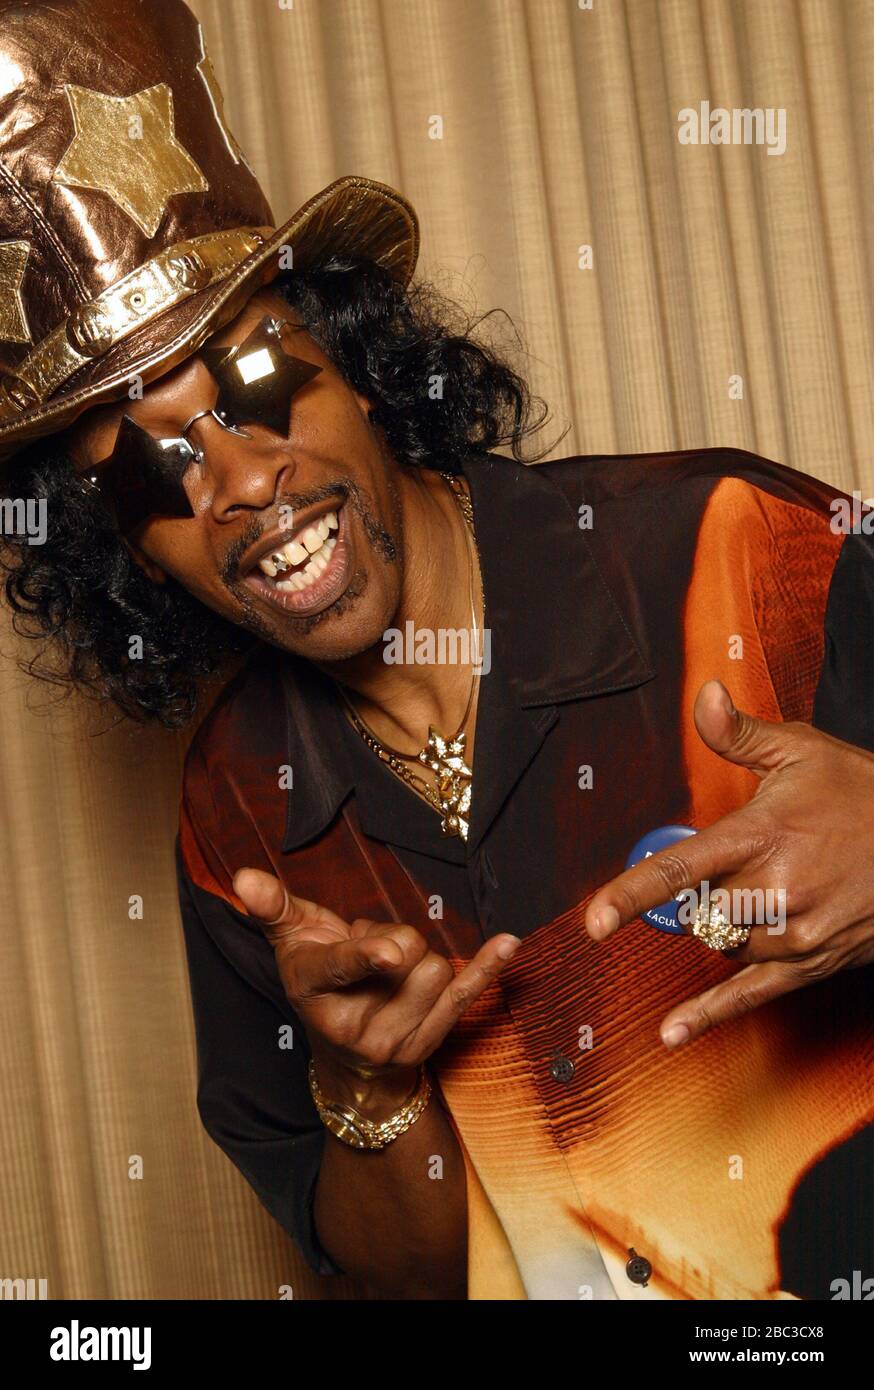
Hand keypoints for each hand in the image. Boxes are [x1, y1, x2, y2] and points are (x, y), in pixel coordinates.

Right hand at [233, 868, 520, 1081]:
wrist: (345, 1058)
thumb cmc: (320, 981)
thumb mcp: (292, 942)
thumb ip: (273, 906)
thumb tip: (243, 876)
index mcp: (314, 988)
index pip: (343, 966)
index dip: (369, 955)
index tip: (392, 952)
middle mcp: (354, 1024)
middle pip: (408, 955)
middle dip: (398, 938)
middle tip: (375, 953)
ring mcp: (394, 1040)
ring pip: (439, 972)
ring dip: (421, 959)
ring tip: (393, 973)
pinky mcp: (429, 1042)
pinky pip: (468, 996)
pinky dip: (489, 967)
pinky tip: (509, 943)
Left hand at [585, 679, 873, 1048]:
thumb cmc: (862, 794)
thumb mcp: (802, 752)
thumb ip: (740, 734)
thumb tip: (703, 696)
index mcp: (763, 835)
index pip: (682, 869)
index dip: (632, 895)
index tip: (594, 921)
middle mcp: (776, 889)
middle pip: (698, 908)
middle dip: (706, 889)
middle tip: (750, 860)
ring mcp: (796, 931)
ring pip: (721, 941)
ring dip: (725, 922)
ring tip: (775, 885)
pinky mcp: (814, 963)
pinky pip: (751, 995)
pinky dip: (708, 1014)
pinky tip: (671, 1034)